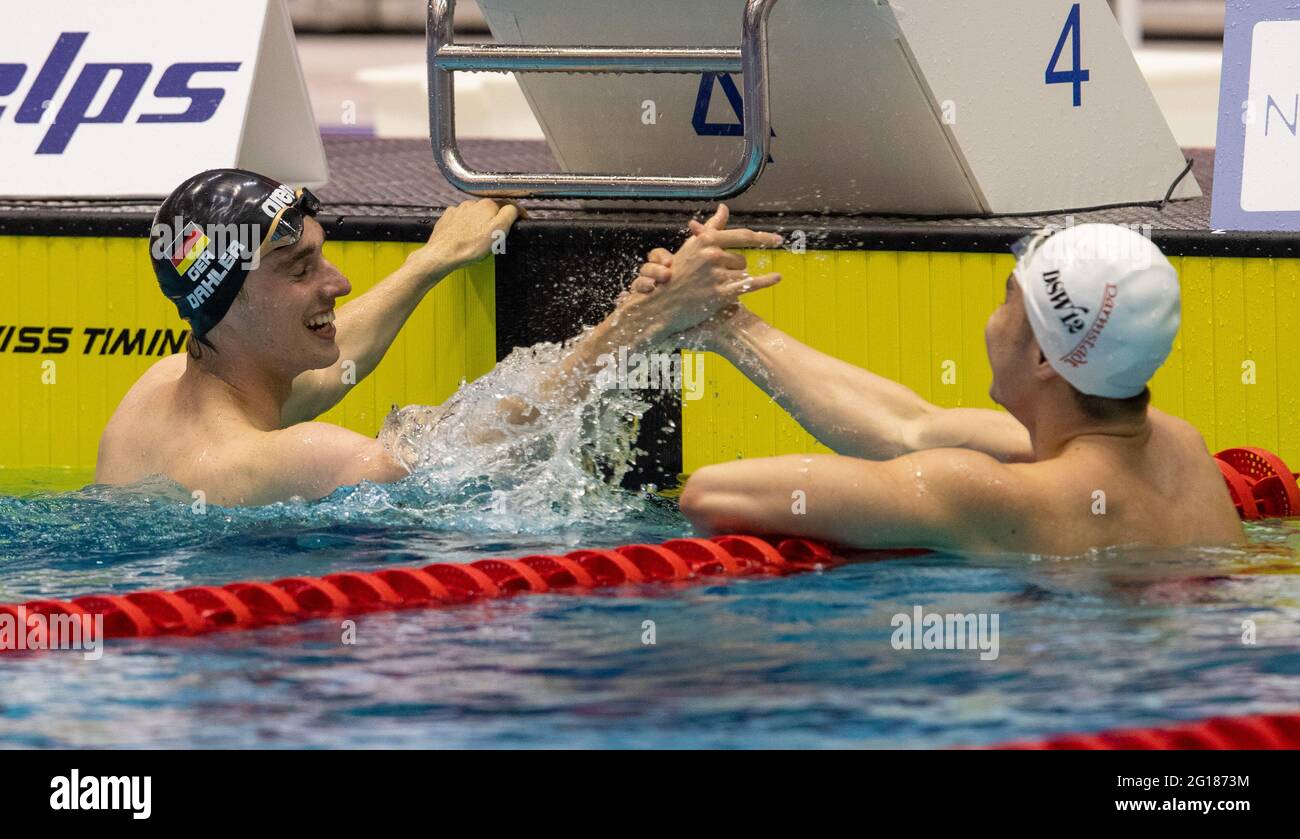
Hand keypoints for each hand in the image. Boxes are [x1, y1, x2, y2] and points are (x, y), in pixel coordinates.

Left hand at [411, 198, 520, 273]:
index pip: (507, 206)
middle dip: (495, 221)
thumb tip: (515, 208)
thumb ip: (510, 215)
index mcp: (487, 205)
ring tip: (478, 240)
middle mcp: (472, 204)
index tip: (519, 220)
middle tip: (496, 238)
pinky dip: (465, 227)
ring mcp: (458, 210)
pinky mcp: (448, 218)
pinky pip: (461, 220)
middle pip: (490, 210)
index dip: (515, 214)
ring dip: (479, 224)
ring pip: (475, 215)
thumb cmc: (469, 247)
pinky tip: (466, 238)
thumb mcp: (499, 231)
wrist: (442, 254)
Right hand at [622, 204, 781, 336]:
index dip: (762, 238)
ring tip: (713, 287)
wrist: (661, 304)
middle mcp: (712, 255)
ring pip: (742, 274)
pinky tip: (778, 277)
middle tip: (716, 277)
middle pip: (742, 260)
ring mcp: (716, 275)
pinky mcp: (720, 294)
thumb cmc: (676, 274)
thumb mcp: (692, 246)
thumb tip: (724, 208)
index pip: (742, 236)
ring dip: (733, 280)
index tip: (777, 239)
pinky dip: (766, 281)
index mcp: (706, 241)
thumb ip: (712, 227)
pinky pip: (749, 285)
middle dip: (734, 269)